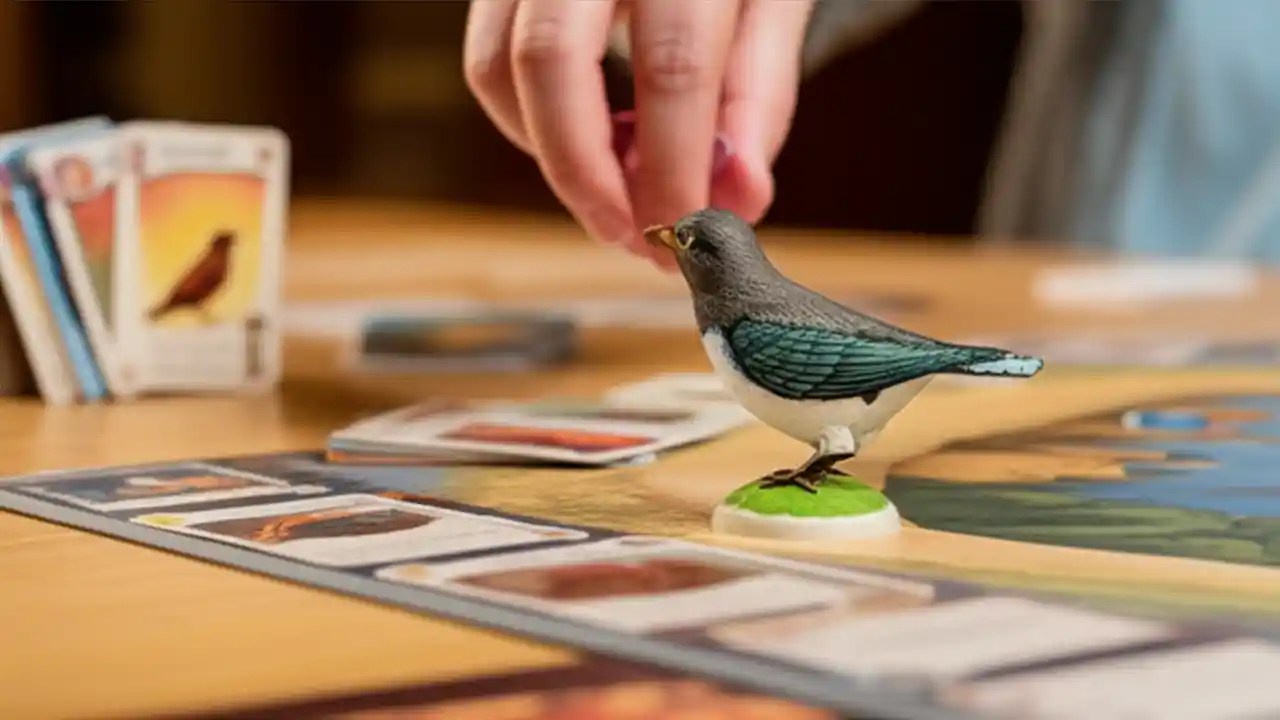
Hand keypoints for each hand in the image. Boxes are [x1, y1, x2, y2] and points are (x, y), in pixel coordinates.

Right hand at [464, 0, 812, 270]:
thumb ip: (758, 96)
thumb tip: (738, 200)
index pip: (671, 67)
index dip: (674, 172)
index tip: (686, 242)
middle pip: (551, 63)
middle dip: (589, 177)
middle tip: (636, 239)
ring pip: (499, 66)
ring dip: (556, 155)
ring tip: (625, 189)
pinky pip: (487, 58)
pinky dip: (532, 122)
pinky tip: (594, 139)